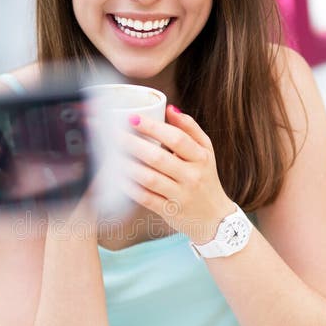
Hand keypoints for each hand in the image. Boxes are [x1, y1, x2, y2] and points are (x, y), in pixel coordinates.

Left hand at [120, 104, 234, 242]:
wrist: (215, 218)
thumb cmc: (205, 178)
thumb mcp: (206, 152)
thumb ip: (189, 128)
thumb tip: (169, 108)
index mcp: (201, 157)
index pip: (176, 138)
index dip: (152, 127)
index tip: (131, 117)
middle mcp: (192, 176)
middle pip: (158, 158)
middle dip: (132, 144)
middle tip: (112, 134)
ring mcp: (181, 195)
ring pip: (150, 179)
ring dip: (127, 166)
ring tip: (110, 154)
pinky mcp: (170, 212)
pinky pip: (146, 198)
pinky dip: (131, 188)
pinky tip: (117, 178)